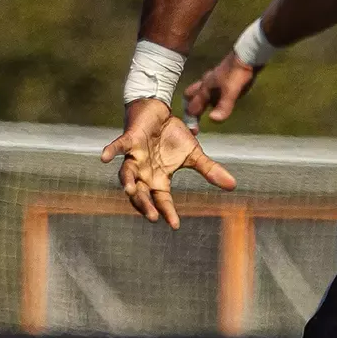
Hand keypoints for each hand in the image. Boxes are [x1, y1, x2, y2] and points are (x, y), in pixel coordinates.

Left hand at [101, 98, 237, 228]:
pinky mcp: (130, 140)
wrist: (159, 112)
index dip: (168, 212)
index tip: (174, 225)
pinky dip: (111, 151)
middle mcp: (144, 171)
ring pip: (127, 173)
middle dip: (144, 204)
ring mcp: (135, 156)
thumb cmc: (173, 136)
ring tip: (129, 190)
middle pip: (141, 192)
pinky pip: (118, 147)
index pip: (163, 200)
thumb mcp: (194, 154)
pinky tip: (103, 158)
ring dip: (127, 181)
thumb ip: (209, 171)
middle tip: (151, 217)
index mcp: (159, 178)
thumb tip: (233, 185)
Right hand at [182, 53, 258, 125]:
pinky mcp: (222, 78)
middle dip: (190, 105)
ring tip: (205, 109)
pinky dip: (211, 95)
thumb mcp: (232, 92)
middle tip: (194, 116)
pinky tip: (219, 97)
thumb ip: (223, 106)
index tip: (193, 131)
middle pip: (190, 95)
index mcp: (205, 88)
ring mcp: (214, 79)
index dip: (192, 120)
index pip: (193, 106)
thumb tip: (213, 121)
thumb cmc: (237, 73)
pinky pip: (211, 88)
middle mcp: (206, 83)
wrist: (247, 55)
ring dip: (200, 99)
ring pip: (201, 90)